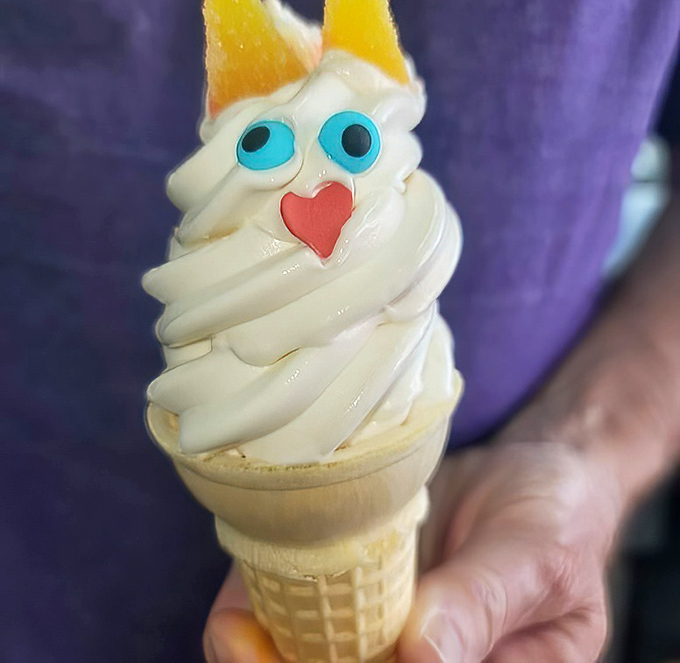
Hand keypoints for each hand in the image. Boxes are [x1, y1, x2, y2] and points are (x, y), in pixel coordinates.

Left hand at [203, 442, 622, 662]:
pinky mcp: (353, 591)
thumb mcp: (535, 559)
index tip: (298, 659)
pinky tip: (240, 594)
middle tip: (238, 643)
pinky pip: (295, 610)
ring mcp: (382, 637)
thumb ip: (483, 604)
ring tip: (231, 625)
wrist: (534, 469)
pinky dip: (259, 603)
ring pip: (306, 658)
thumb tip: (426, 656)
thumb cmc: (555, 518)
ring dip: (257, 647)